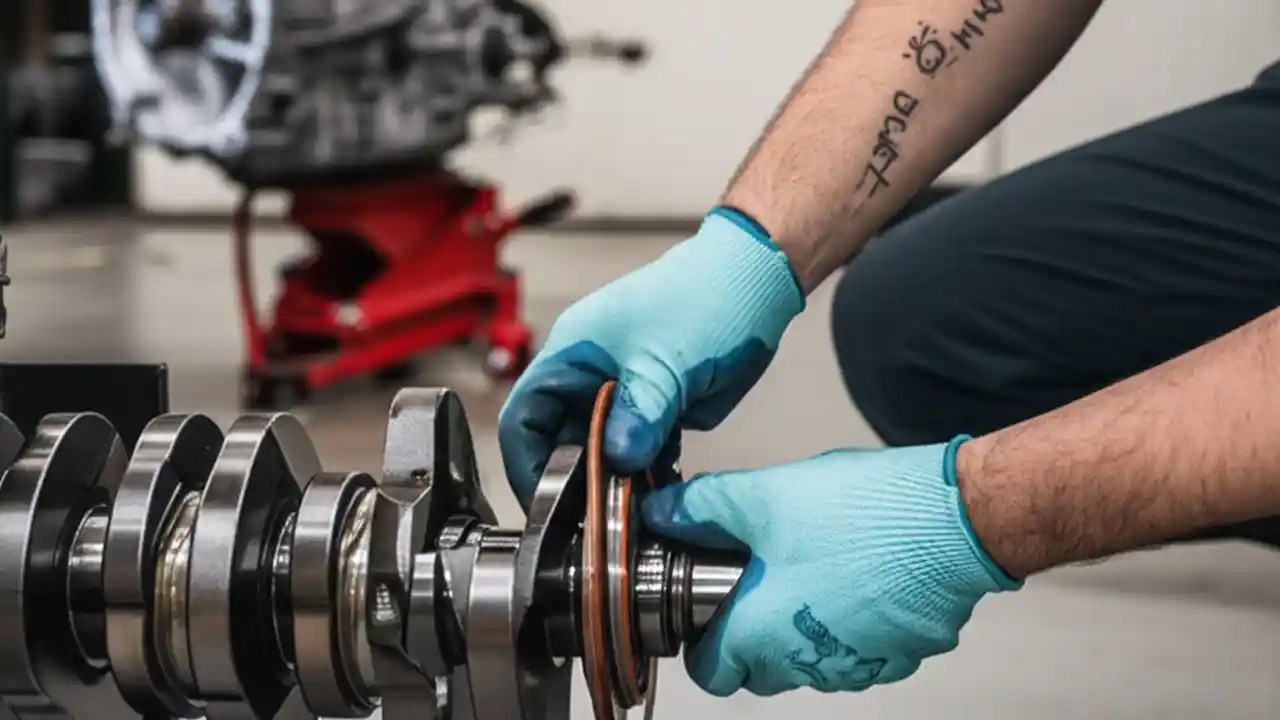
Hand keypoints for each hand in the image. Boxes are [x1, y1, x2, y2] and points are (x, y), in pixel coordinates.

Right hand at [499, 208, 803, 505]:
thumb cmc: (706, 294)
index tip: (545, 501)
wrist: (757, 283)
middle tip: (594, 515)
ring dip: (612, 483)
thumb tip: (618, 458)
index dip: (526, 462)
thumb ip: (640, 415)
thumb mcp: (666, 361)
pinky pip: (638, 452)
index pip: (524, 416)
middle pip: (560, 441)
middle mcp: (591, 377)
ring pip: (601, 453)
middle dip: (574, 480)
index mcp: (572, 354)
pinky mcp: (658, 410)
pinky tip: (656, 494)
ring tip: (627, 511)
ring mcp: (625, 395)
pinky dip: (644, 475)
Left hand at [642, 438, 1020, 696]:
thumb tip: (662, 513)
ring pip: (808, 662)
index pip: (709, 674)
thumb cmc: (864, 515)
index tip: (704, 605)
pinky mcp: (901, 655)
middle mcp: (809, 665)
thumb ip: (702, 509)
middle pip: (757, 671)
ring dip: (799, 628)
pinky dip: (847, 624)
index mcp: (763, 635)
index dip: (699, 642)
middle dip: (747, 634)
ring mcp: (860, 666)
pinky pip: (858, 651)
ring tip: (808, 565)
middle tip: (756, 576)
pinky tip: (855, 574)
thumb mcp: (763, 495)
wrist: (955, 520)